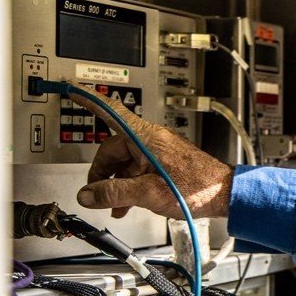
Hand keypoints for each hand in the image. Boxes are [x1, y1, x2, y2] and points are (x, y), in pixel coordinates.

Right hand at [70, 88, 233, 219]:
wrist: (224, 195)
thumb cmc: (198, 187)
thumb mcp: (149, 193)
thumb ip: (115, 193)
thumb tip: (88, 195)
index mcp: (145, 137)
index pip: (111, 111)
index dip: (89, 100)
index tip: (72, 89)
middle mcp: (151, 140)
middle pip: (113, 149)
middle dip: (102, 173)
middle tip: (96, 194)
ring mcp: (159, 151)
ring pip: (126, 163)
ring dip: (116, 183)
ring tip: (115, 205)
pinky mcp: (166, 163)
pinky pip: (139, 170)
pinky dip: (130, 184)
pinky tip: (130, 202)